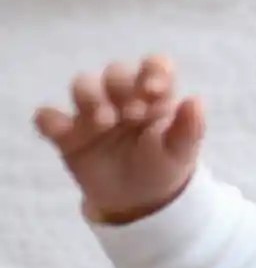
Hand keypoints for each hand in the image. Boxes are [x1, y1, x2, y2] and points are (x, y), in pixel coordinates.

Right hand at [34, 55, 203, 223]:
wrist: (139, 201)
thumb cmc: (164, 166)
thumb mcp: (182, 151)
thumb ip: (190, 127)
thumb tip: (196, 100)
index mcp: (155, 96)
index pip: (154, 66)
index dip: (153, 70)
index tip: (154, 91)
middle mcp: (123, 97)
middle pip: (116, 72)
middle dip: (121, 85)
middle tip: (133, 114)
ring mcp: (93, 112)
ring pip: (82, 84)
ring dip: (90, 95)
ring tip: (106, 122)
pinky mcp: (68, 134)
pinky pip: (48, 117)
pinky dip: (49, 119)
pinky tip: (61, 132)